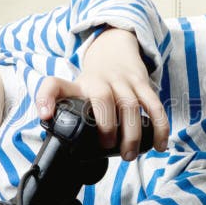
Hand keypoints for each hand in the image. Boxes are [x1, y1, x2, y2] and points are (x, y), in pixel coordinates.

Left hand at [36, 27, 169, 159]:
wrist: (114, 49)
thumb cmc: (93, 82)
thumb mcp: (75, 91)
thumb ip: (65, 112)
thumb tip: (57, 136)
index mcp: (77, 86)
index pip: (55, 85)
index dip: (46, 97)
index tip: (45, 115)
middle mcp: (99, 81)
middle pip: (102, 98)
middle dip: (106, 126)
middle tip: (108, 148)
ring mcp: (123, 81)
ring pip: (130, 104)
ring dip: (132, 133)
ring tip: (129, 155)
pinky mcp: (142, 84)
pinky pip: (154, 105)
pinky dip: (159, 126)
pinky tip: (159, 145)